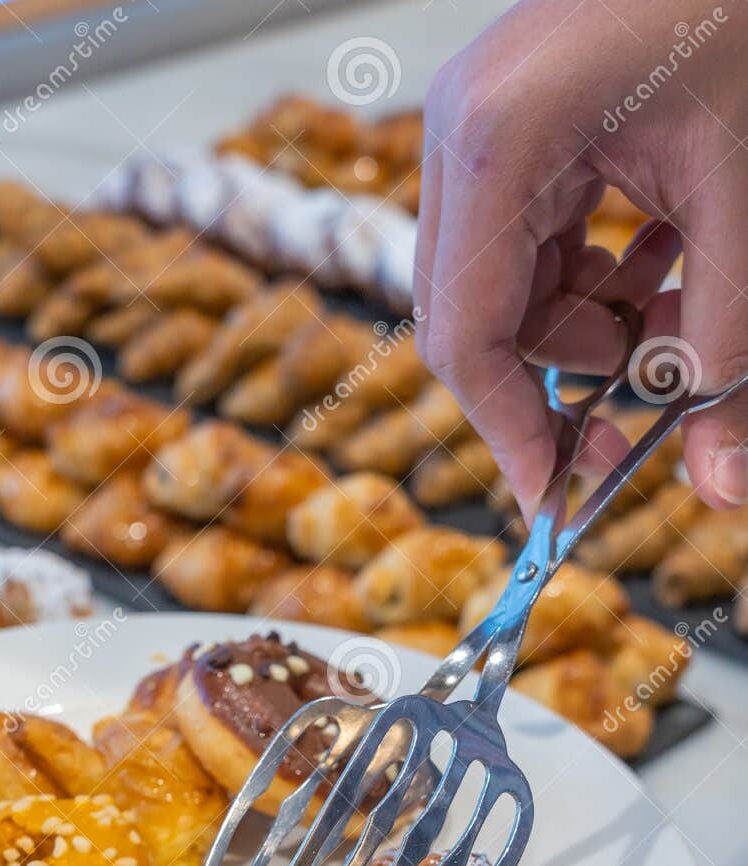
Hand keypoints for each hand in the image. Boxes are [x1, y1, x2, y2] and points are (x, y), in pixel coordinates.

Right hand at [414, 0, 747, 517]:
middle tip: (634, 425)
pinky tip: (656, 261)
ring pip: (497, 290)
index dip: (510, 432)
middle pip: (471, 319)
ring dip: (583, 328)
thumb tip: (718, 478)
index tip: (555, 500)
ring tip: (676, 313)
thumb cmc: (738, 16)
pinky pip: (520, 244)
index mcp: (500, 140)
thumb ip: (727, 343)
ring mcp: (474, 128)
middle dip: (556, 379)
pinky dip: (586, 278)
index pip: (468, 332)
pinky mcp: (502, 128)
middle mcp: (462, 133)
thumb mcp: (745, 197)